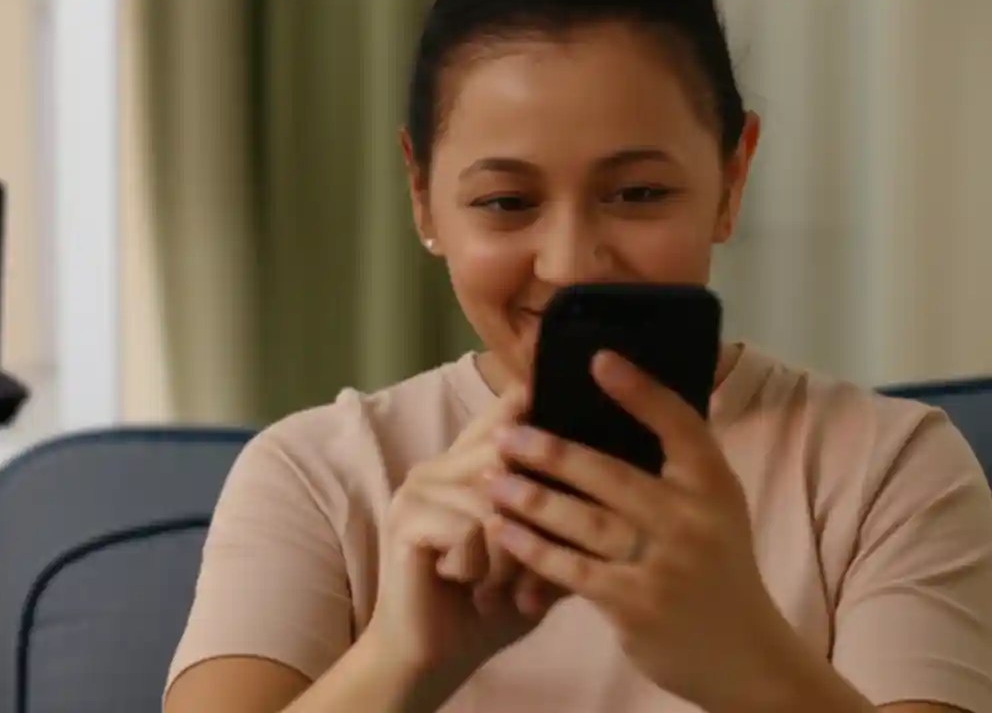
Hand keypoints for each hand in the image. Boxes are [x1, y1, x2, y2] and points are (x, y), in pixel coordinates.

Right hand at [367, 384, 565, 684]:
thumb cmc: (491, 605)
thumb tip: (617, 477)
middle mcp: (439, 466)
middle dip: (535, 512)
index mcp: (469, 465)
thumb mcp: (538, 553)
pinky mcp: (407, 521)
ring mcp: (419, 490)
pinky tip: (467, 588)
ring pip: (497, 496)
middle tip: (522, 568)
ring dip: (509, 554)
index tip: (556, 370)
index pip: (506, 413)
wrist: (431, 656)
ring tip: (497, 586)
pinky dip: (483, 568)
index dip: (533, 395)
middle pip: (509, 448)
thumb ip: (560, 512)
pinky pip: (473, 529)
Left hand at [486, 351, 791, 710]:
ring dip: (529, 498)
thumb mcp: (716, 508)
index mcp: (714, 485)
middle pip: (610, 474)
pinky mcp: (635, 604)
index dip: (639, 390)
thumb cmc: (716, 566)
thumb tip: (622, 401)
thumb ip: (678, 465)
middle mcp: (692, 520)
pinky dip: (533, 548)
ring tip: (491, 479)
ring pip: (582, 521)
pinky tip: (503, 530)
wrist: (744, 655)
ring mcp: (663, 564)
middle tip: (505, 434)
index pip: (679, 425)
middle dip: (551, 452)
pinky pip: (571, 569)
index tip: (598, 359)